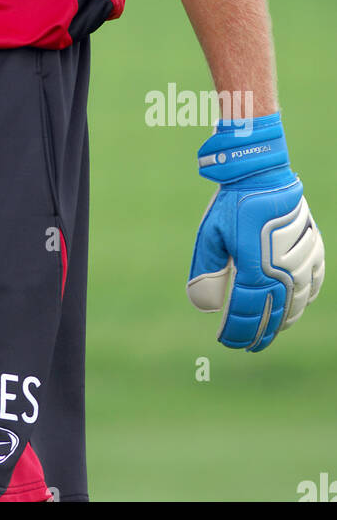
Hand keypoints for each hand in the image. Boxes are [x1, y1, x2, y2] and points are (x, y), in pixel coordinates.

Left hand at [187, 114, 323, 350]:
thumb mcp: (211, 235)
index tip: (227, 342)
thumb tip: (203, 307)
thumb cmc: (232, 204)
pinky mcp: (314, 247)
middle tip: (248, 346)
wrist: (262, 172)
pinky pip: (315, 281)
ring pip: (297, 302)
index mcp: (254, 269)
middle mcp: (281, 270)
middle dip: (260, 333)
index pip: (246, 312)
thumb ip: (208, 272)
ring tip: (271, 330)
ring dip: (285, 319)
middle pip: (273, 313)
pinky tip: (298, 304)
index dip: (237, 331)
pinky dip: (307, 297)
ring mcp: (301, 260)